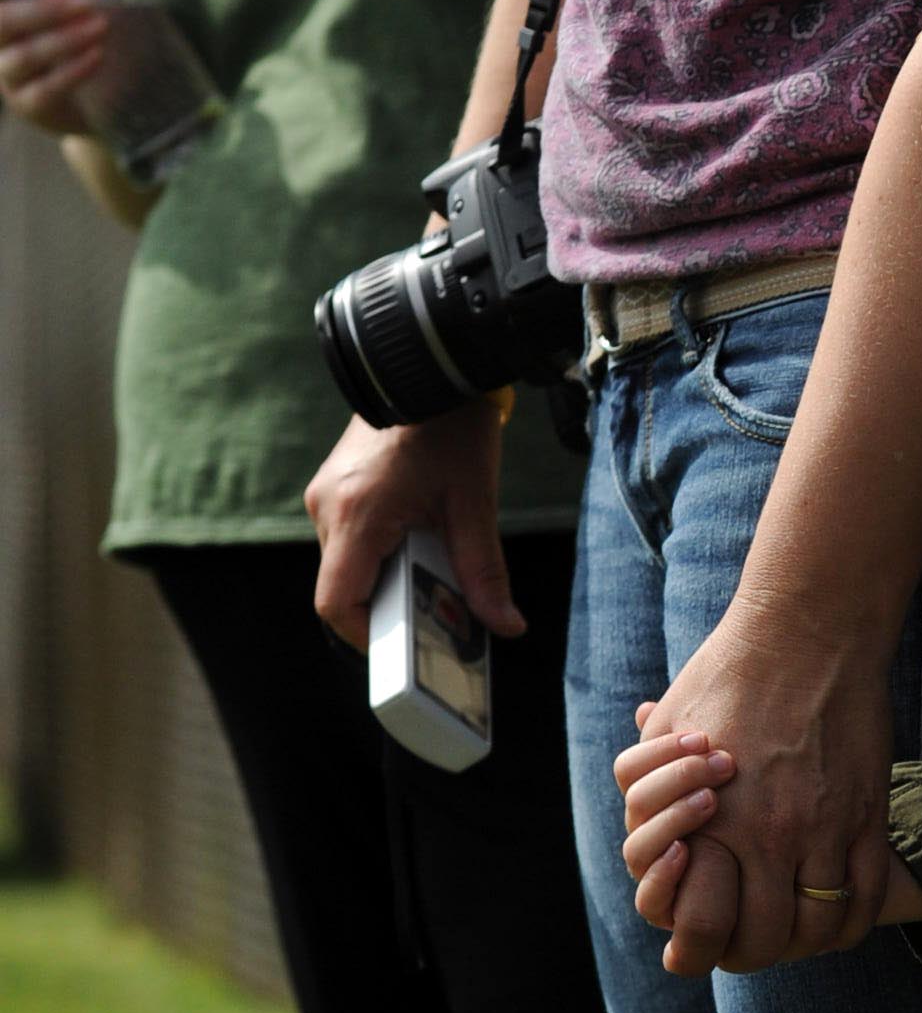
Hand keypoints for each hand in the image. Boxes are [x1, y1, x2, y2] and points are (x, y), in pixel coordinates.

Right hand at [0, 0, 112, 133]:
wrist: (115, 79)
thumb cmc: (89, 9)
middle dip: (38, 8)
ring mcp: (7, 70)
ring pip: (20, 55)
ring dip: (61, 39)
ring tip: (101, 24)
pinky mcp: (31, 104)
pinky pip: (42, 89)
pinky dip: (70, 71)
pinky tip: (97, 54)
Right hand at [307, 401, 519, 650]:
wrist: (429, 365)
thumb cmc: (452, 427)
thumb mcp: (474, 502)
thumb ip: (484, 569)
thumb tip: (505, 625)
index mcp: (356, 515)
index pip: (336, 603)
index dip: (366, 636)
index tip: (405, 647)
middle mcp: (328, 507)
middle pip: (343, 586)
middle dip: (387, 606)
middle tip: (434, 616)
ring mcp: (326, 494)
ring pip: (346, 563)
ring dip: (385, 577)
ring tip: (434, 574)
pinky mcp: (335, 486)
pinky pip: (350, 537)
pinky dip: (381, 552)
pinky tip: (420, 544)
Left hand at [628, 606, 894, 973]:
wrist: (804, 634)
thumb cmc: (727, 676)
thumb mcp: (667, 729)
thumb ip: (647, 780)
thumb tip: (639, 813)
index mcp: (709, 825)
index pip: (699, 928)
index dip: (696, 951)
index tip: (697, 948)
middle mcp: (766, 836)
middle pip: (763, 943)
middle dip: (751, 955)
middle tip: (749, 946)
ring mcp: (823, 829)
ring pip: (819, 928)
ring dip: (805, 942)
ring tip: (796, 933)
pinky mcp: (867, 815)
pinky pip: (865, 897)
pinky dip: (851, 922)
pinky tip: (839, 916)